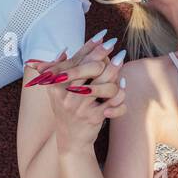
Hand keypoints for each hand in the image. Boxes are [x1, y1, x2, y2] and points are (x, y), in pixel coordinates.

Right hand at [26, 36, 128, 151]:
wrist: (71, 141)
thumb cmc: (66, 111)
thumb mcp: (57, 92)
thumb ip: (59, 70)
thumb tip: (65, 49)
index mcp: (56, 85)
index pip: (75, 60)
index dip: (90, 46)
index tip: (103, 36)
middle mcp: (66, 95)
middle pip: (89, 69)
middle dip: (103, 55)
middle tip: (114, 45)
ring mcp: (80, 107)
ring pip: (104, 84)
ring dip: (115, 73)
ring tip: (121, 62)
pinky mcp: (94, 118)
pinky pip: (113, 102)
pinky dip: (120, 95)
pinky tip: (121, 86)